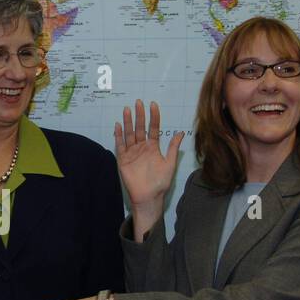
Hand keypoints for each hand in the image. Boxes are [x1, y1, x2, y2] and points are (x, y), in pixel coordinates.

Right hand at [115, 99, 183, 235]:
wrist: (149, 197)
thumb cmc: (160, 183)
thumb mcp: (170, 164)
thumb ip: (173, 148)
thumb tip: (181, 133)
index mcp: (153, 147)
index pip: (153, 128)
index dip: (153, 117)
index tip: (153, 105)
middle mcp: (142, 148)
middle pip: (139, 128)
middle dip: (139, 115)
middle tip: (138, 102)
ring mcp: (132, 153)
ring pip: (129, 134)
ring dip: (128, 122)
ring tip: (127, 110)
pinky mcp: (123, 160)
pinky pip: (120, 145)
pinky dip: (118, 135)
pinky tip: (118, 125)